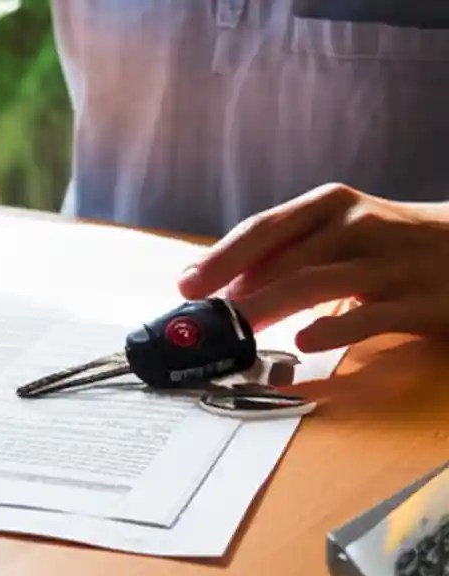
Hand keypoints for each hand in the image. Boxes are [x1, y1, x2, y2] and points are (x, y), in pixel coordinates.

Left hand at [178, 183, 448, 351]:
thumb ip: (285, 253)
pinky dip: (333, 329)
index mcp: (330, 206)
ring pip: (317, 283)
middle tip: (202, 319)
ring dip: (269, 308)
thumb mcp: (339, 233)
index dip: (221, 257)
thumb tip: (221, 286)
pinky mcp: (419, 300)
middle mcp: (358, 226)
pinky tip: (304, 341)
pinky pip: (369, 316)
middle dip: (237, 290)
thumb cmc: (389, 244)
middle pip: (284, 258)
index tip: (186, 284)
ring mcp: (389, 262)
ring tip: (235, 332)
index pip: (264, 228)